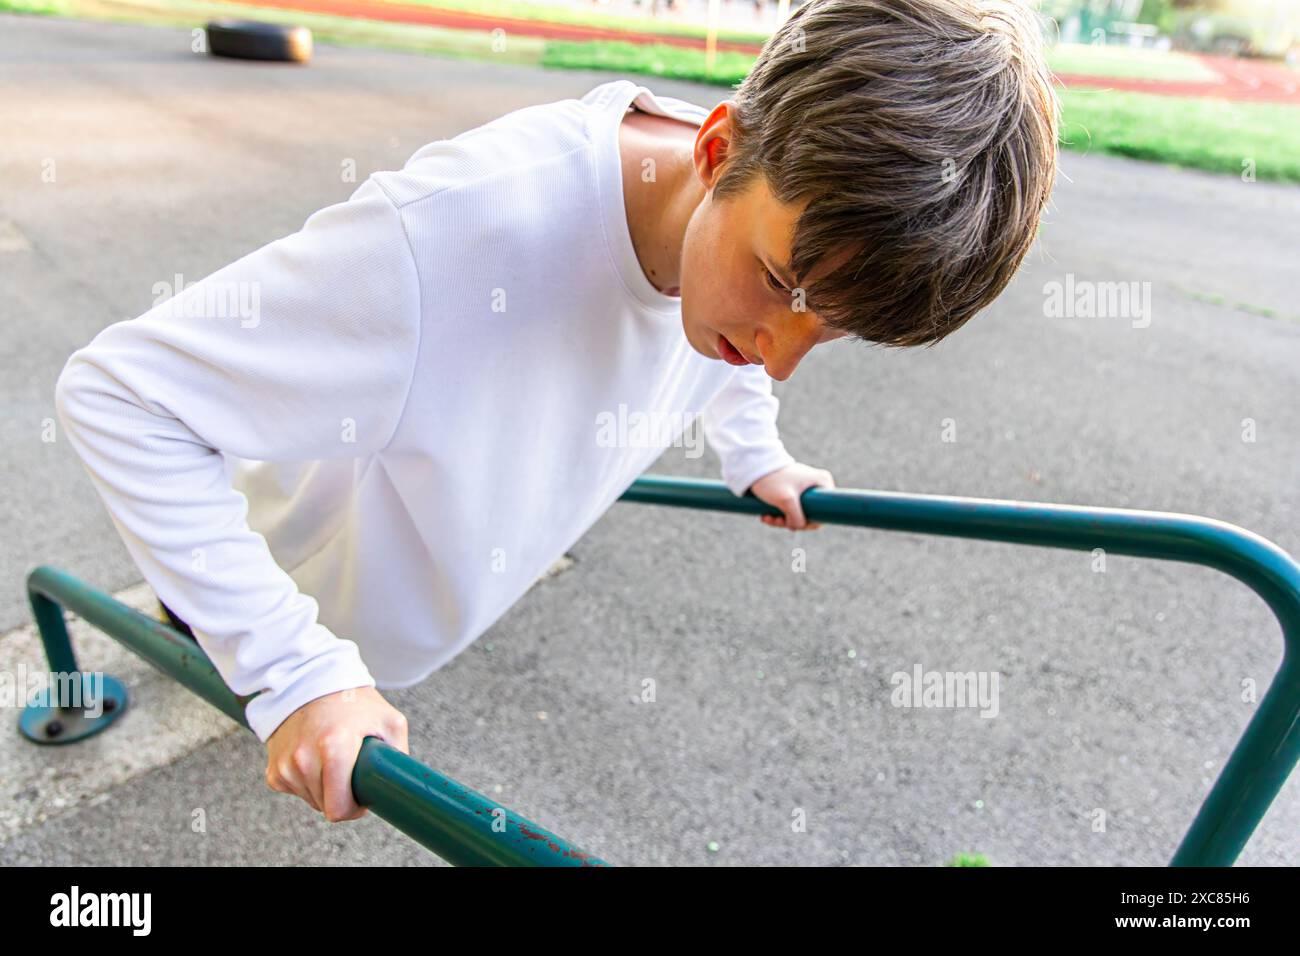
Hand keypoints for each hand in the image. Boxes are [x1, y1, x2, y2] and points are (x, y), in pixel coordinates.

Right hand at [265, 686, 408, 821]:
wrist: (312, 681)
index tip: (362, 794)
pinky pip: (295, 791)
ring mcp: (285, 765)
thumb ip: (399, 755)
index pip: (338, 809)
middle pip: (327, 807)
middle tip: (350, 768)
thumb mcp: (389, 721)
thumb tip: (402, 785)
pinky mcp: (273, 770)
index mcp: (334, 747)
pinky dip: (306, 781)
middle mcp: (304, 758)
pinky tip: (314, 757)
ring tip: (331, 756)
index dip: (355, 808)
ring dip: (324, 787)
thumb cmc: (354, 702)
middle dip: (341, 794)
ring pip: (312, 800)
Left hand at [750, 462, 834, 530]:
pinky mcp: (793, 489)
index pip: (824, 513)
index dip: (808, 524)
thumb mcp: (786, 501)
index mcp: (823, 482)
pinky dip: (778, 514)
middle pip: (809, 514)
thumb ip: (797, 518)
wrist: (755, 464)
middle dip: (790, 521)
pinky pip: (789, 508)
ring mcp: (805, 487)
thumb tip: (799, 526)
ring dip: (781, 520)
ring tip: (767, 517)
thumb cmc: (772, 479)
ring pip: (797, 513)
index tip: (791, 523)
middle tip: (775, 520)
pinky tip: (766, 515)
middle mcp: (817, 484)